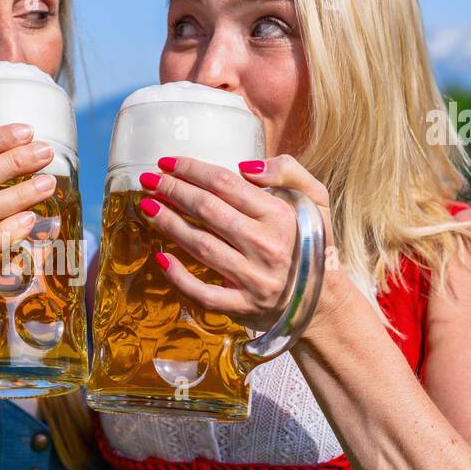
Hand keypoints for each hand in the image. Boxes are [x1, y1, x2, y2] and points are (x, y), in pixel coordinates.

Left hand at [137, 153, 337, 332]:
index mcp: (280, 215)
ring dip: (169, 224)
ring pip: (201, 246)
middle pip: (207, 211)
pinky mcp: (243, 306)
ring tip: (147, 207)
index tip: (167, 163)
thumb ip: (288, 170)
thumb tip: (245, 166)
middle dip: (173, 191)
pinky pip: (203, 292)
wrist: (323, 299)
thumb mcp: (314, 199)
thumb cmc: (311, 241)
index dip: (192, 170)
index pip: (226, 184)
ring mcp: (254, 279)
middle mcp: (266, 246)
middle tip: (149, 181)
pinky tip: (160, 257)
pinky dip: (179, 276)